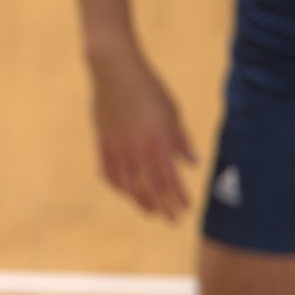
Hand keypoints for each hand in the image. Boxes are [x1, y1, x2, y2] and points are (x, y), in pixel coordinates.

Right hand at [88, 49, 195, 218]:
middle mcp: (137, 152)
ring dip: (141, 201)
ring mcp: (117, 150)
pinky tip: (126, 190)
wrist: (115, 74)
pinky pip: (110, 173)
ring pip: (129, 186)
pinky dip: (119, 186)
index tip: (187, 209)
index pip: (171, 180)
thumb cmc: (149, 90)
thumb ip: (181, 141)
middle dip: (164, 206)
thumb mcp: (172, 113)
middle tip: (172, 220)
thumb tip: (192, 163)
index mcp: (158, 143)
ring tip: (150, 211)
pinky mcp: (103, 145)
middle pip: (151, 188)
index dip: (179, 197)